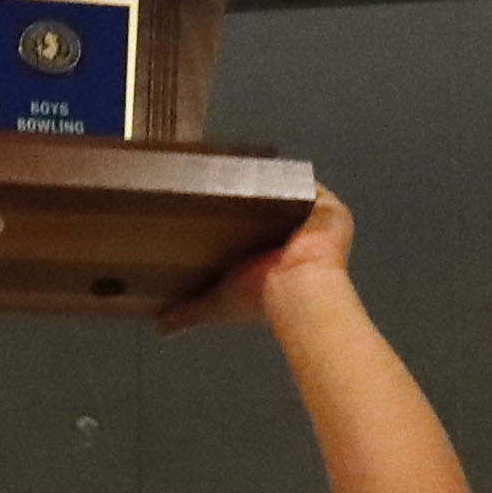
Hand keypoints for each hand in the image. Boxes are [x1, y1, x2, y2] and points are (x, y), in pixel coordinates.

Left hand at [157, 186, 353, 333]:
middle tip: (229, 183)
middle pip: (274, 212)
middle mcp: (294, 243)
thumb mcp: (218, 303)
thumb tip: (162, 325)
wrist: (297, 288)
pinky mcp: (329, 210)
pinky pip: (313, 186)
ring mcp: (314, 225)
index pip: (254, 234)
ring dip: (275, 184)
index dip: (237, 221)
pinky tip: (274, 166)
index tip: (218, 206)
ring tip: (247, 170)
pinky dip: (297, 176)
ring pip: (292, 197)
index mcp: (274, 261)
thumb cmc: (265, 296)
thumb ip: (190, 311)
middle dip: (255, 198)